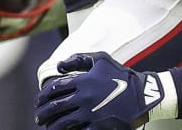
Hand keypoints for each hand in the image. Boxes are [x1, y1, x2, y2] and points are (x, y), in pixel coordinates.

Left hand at [35, 52, 163, 129]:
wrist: (143, 94)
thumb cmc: (121, 75)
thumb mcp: (101, 59)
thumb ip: (78, 59)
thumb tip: (59, 66)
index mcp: (82, 81)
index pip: (54, 89)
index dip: (43, 96)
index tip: (39, 101)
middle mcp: (84, 98)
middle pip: (55, 107)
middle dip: (43, 113)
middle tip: (38, 116)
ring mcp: (90, 113)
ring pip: (63, 123)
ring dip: (52, 125)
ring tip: (47, 127)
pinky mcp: (98, 126)